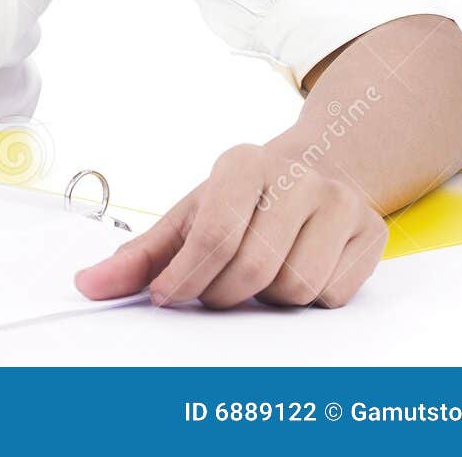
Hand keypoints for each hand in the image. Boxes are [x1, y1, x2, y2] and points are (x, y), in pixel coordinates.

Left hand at [73, 143, 388, 309]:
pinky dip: (307, 299)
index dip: (186, 277)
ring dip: (267, 298)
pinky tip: (297, 268)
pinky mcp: (373, 233)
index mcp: (242, 163)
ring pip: (295, 288)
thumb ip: (141, 255)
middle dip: (223, 294)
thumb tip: (88, 287)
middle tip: (213, 290)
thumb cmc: (244, 199)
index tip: (166, 296)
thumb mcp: (191, 214)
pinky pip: (332, 296)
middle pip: (254, 268)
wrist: (322, 167)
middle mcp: (297, 176)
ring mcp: (340, 202)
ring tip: (259, 270)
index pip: (214, 233)